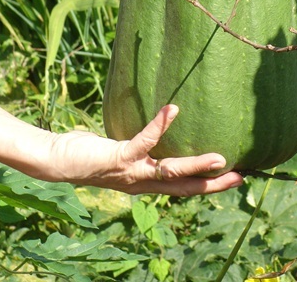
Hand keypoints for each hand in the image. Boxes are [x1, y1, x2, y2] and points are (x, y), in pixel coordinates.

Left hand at [43, 105, 243, 194]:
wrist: (56, 160)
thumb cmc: (89, 152)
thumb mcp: (123, 150)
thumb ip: (142, 143)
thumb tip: (163, 120)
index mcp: (146, 182)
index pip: (184, 188)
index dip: (209, 185)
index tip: (236, 178)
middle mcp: (141, 182)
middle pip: (184, 187)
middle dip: (212, 183)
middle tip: (239, 177)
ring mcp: (131, 172)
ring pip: (170, 172)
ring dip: (195, 165)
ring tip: (218, 156)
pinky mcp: (119, 157)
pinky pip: (143, 142)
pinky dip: (159, 126)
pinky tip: (172, 109)